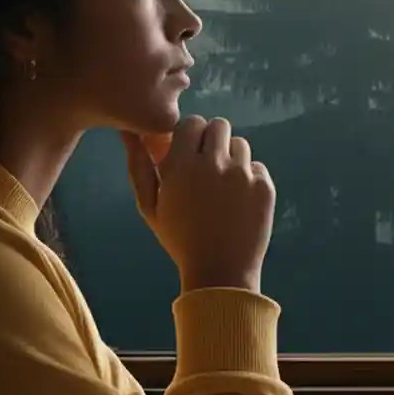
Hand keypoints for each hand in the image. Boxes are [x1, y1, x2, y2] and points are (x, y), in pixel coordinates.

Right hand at [121, 116, 274, 294]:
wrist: (220, 272)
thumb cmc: (180, 239)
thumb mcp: (149, 206)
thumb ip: (139, 166)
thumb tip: (128, 132)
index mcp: (182, 165)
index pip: (191, 122)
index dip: (190, 134)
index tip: (189, 151)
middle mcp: (214, 163)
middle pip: (218, 126)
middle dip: (212, 140)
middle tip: (208, 165)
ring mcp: (242, 174)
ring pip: (240, 144)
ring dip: (231, 157)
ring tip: (223, 185)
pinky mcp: (265, 186)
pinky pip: (257, 166)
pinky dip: (249, 177)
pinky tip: (239, 200)